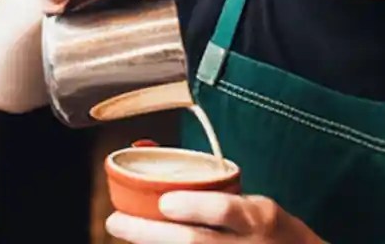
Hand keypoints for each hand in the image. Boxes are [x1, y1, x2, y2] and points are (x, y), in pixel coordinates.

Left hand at [106, 192, 323, 242]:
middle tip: (116, 221)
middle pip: (193, 242)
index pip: (225, 211)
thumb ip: (214, 192)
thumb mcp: (254, 205)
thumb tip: (150, 150)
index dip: (194, 207)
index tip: (164, 201)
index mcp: (257, 218)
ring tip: (125, 232)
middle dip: (149, 233)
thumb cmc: (268, 230)